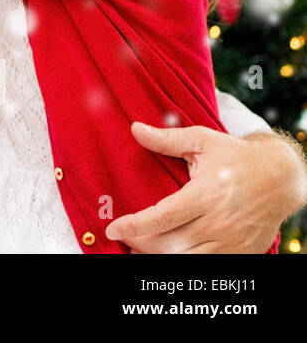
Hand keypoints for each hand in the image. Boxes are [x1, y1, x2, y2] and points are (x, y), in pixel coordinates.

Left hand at [103, 122, 306, 252]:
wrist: (280, 178)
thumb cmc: (236, 157)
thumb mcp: (202, 140)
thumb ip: (167, 139)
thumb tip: (135, 129)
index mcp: (205, 194)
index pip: (163, 216)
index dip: (135, 226)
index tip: (113, 229)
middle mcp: (218, 222)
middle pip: (171, 243)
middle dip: (141, 243)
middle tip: (124, 236)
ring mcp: (231, 241)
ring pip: (187, 258)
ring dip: (159, 255)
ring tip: (139, 248)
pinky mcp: (242, 252)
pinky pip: (208, 265)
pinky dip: (185, 262)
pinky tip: (168, 254)